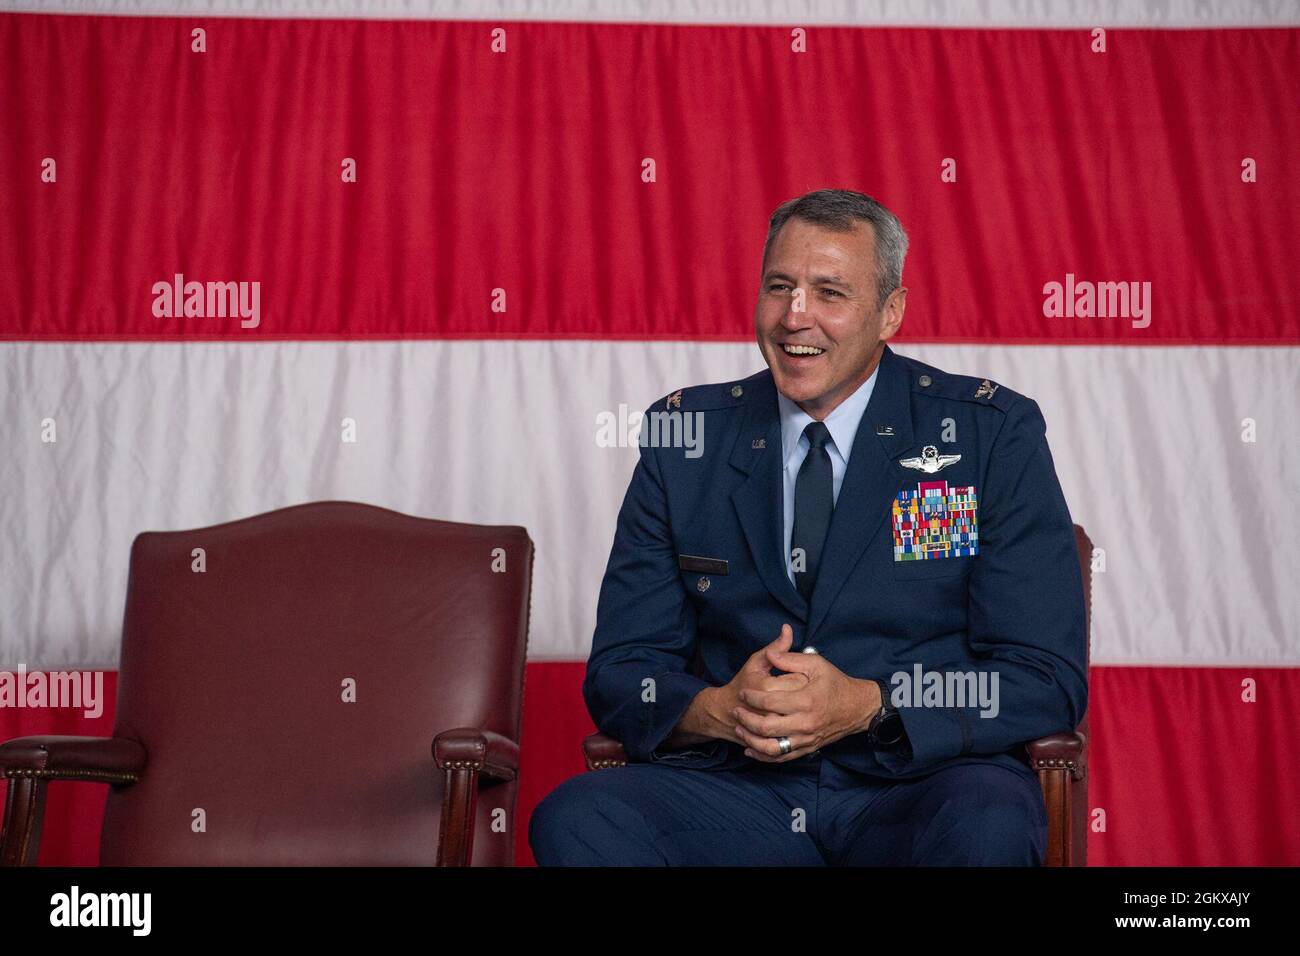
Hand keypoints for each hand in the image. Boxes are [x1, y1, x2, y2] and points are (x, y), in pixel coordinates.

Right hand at [705, 625, 810, 746]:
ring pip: (799, 720)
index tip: (798, 676)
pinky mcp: (772, 742)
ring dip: (801, 712)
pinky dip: (797, 728)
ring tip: (796, 706)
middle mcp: (770, 709)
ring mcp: (771, 729)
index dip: (802, 676)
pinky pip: (792, 736)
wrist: (724, 712)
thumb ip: (775, 647)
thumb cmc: (742, 684)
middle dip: (803, 694)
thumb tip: (788, 629)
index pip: (799, 680)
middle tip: (798, 691)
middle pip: (802, 700)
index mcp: (766, 686)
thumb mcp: (755, 662)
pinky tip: (794, 720)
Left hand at [732, 624, 880, 762]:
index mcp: (807, 700)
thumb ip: (790, 658)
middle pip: (767, 727)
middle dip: (746, 720)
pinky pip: (782, 758)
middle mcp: (806, 723)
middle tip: (736, 711)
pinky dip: (764, 756)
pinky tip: (751, 749)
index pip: (770, 702)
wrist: (858, 708)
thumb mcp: (816, 664)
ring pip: (772, 748)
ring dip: (751, 740)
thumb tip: (770, 654)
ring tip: (740, 729)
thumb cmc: (835, 683)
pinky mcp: (808, 748)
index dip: (752, 698)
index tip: (743, 693)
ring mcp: (806, 738)